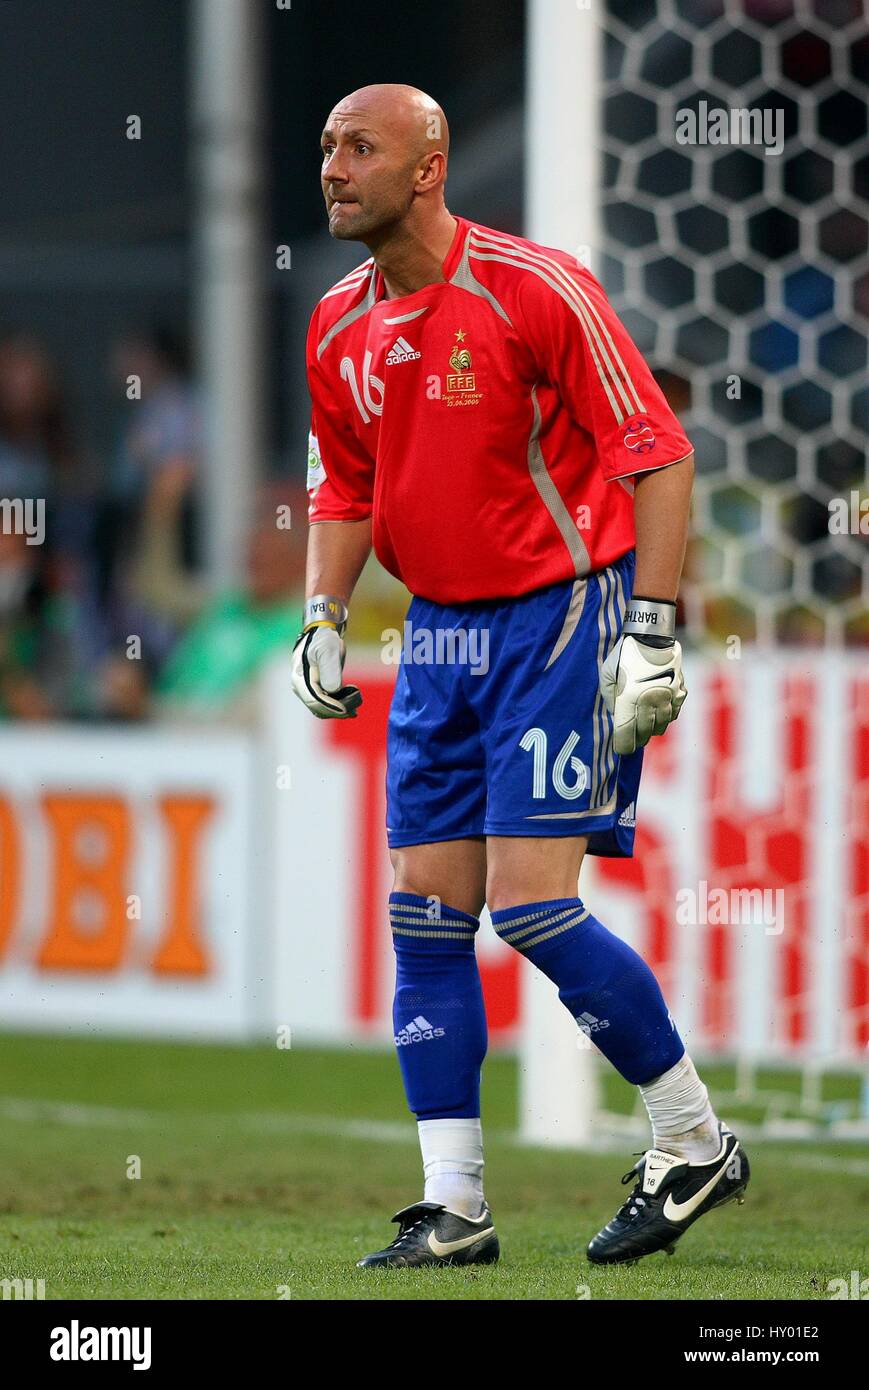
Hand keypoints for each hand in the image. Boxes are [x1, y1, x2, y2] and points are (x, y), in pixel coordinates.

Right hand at [291, 623, 361, 718]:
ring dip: (339, 710)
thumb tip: (332, 690)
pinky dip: (337, 706)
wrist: (321, 634)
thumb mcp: (329, 650)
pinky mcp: (314, 689)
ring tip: (355, 703)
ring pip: (321, 709)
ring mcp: (306, 689)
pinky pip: (324, 704)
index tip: (348, 709)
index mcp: (300, 678)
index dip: (332, 707)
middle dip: (338, 711)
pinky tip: (351, 699)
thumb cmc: (324, 639)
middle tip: (356, 707)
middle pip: (318, 708)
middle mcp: (300, 687)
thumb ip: (330, 669)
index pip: (315, 700)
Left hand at [600, 634, 686, 754]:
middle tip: (631, 741)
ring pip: (660, 726)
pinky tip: (657, 715)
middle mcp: (650, 701)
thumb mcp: (606, 676)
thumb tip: (617, 717)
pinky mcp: (680, 692)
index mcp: (630, 698)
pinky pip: (674, 715)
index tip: (621, 749)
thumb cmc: (623, 655)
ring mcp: (668, 698)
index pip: (627, 733)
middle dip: (636, 740)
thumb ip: (610, 700)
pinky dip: (665, 719)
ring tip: (644, 729)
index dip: (624, 746)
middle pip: (644, 733)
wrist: (651, 636)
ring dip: (651, 730)